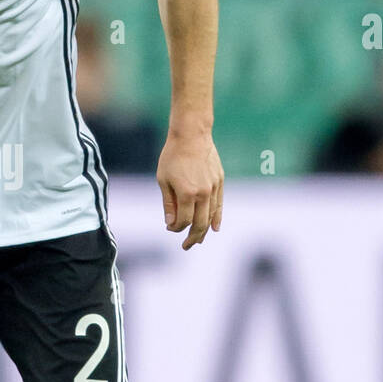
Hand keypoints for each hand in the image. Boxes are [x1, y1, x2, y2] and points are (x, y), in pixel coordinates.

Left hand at [156, 130, 223, 249]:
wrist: (192, 135)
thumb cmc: (172, 156)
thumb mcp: (163, 180)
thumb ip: (168, 203)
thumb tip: (171, 223)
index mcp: (186, 194)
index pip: (183, 221)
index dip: (176, 228)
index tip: (169, 228)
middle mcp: (203, 193)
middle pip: (199, 224)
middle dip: (192, 238)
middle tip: (186, 246)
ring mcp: (213, 188)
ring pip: (211, 217)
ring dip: (204, 231)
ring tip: (198, 240)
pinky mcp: (219, 182)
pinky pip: (219, 205)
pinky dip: (217, 218)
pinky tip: (215, 228)